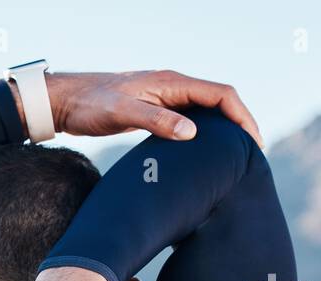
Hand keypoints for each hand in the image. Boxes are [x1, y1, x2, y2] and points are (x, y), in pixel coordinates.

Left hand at [15, 69, 262, 146]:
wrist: (65, 101)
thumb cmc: (90, 105)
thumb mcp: (123, 113)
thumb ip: (157, 121)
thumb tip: (192, 132)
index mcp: (172, 83)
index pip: (221, 95)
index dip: (242, 116)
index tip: (254, 142)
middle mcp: (173, 87)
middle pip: (219, 102)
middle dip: (239, 124)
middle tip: (252, 155)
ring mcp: (164, 98)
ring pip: (205, 111)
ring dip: (223, 130)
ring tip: (234, 157)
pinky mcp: (154, 111)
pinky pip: (188, 120)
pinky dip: (202, 134)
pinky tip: (201, 154)